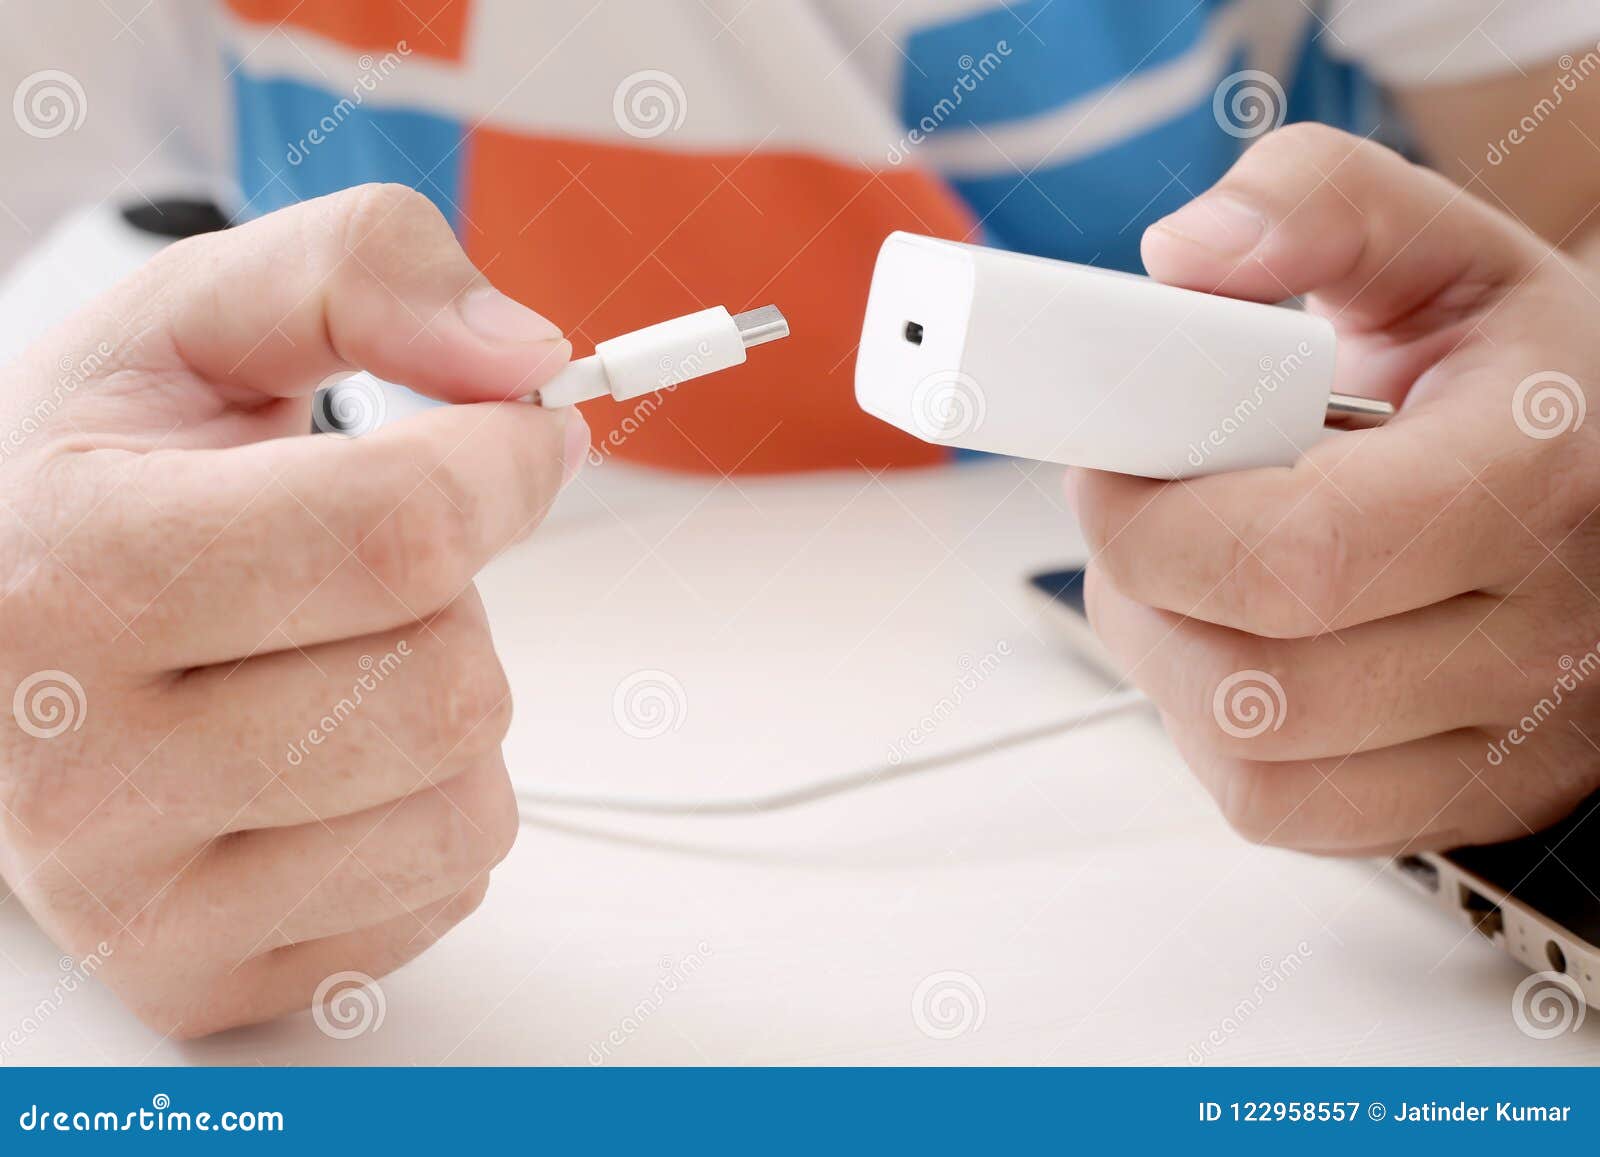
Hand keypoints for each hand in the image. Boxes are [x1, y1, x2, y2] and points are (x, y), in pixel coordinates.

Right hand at [0, 185, 583, 1034]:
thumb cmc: (102, 484)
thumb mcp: (192, 324)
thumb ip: (362, 272)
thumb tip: (527, 361)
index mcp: (72, 567)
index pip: (399, 534)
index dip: (506, 465)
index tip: (510, 438)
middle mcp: (77, 765)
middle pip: (448, 687)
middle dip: (459, 604)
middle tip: (363, 576)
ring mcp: (136, 901)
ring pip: (467, 807)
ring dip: (450, 712)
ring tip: (332, 665)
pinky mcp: (203, 978)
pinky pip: (446, 889)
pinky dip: (427, 810)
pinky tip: (324, 763)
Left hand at [1074, 124, 1599, 855]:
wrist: (1598, 472)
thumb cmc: (1507, 374)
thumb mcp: (1435, 247)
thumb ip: (1317, 207)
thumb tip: (1187, 255)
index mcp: (1531, 472)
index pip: (1298, 555)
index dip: (1156, 515)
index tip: (1115, 455)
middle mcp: (1537, 632)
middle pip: (1254, 680)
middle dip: (1143, 582)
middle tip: (1140, 502)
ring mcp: (1504, 738)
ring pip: (1248, 755)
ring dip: (1163, 655)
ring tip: (1188, 563)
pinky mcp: (1459, 801)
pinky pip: (1276, 809)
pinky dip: (1211, 732)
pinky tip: (1235, 639)